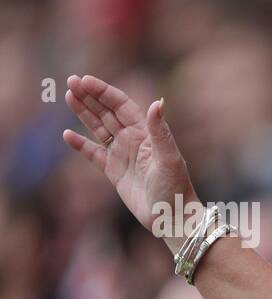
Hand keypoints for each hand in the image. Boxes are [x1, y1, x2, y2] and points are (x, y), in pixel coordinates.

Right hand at [63, 74, 198, 249]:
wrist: (171, 218)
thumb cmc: (176, 188)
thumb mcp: (169, 158)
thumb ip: (160, 131)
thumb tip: (157, 103)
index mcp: (146, 133)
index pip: (122, 106)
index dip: (104, 92)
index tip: (85, 80)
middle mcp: (133, 140)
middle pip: (107, 112)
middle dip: (90, 96)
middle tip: (70, 81)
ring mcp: (123, 155)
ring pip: (99, 128)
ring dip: (84, 112)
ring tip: (68, 96)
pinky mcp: (114, 172)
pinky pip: (94, 153)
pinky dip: (81, 144)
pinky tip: (67, 134)